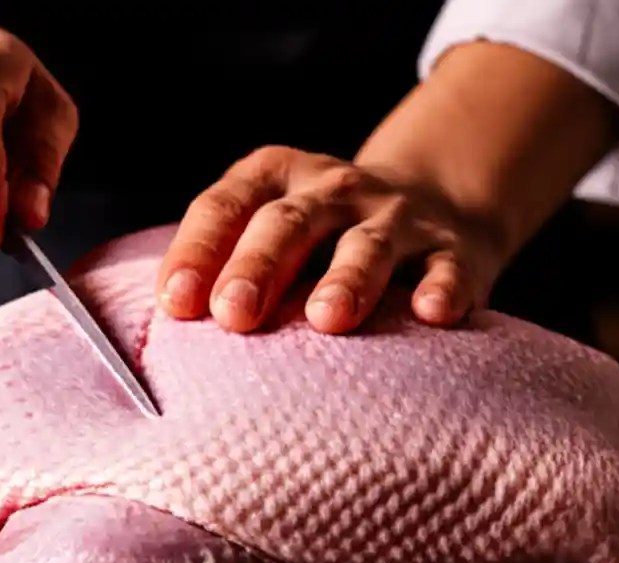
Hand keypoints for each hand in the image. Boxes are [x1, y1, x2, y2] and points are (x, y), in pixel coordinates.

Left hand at [156, 145, 505, 333]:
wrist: (435, 203)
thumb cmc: (321, 239)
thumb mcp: (270, 230)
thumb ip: (224, 267)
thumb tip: (168, 327)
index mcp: (272, 179)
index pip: (224, 207)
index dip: (198, 251)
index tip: (177, 303)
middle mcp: (330, 190)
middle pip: (288, 224)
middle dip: (258, 267)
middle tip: (234, 315)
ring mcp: (393, 217)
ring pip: (366, 245)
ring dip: (347, 279)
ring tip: (327, 318)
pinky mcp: (450, 249)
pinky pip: (446, 267)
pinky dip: (441, 288)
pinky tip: (431, 312)